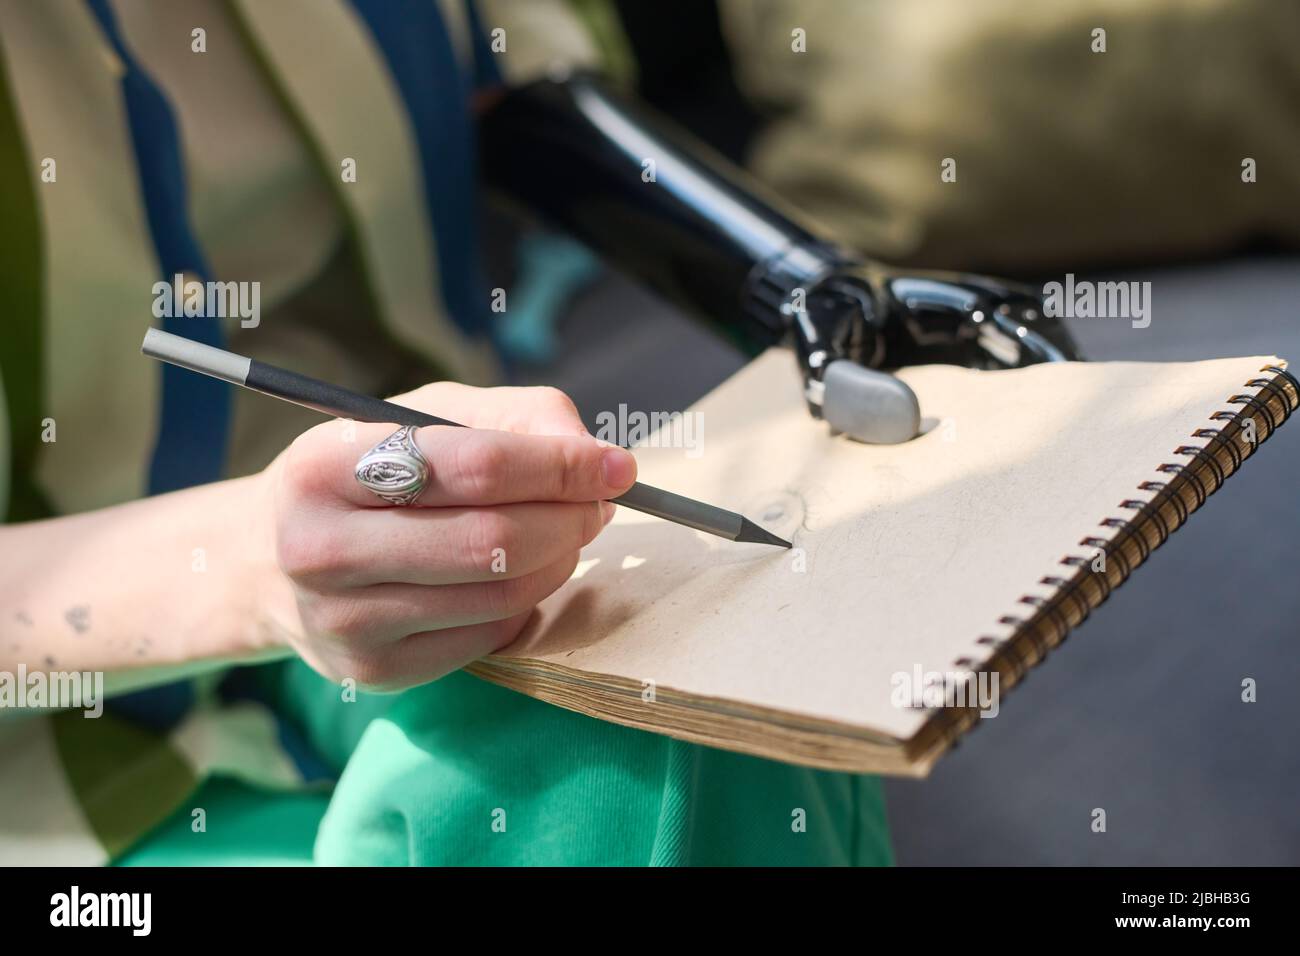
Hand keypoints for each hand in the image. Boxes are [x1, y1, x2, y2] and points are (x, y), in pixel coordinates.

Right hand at [255, 383, 635, 690]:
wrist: (268, 561)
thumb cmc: (368, 473)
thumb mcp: (423, 416)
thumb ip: (515, 418)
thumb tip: (594, 458)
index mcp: (324, 465)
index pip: (477, 466)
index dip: (562, 466)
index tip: (616, 465)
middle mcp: (321, 548)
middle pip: (494, 539)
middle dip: (570, 518)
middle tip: (597, 502)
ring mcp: (345, 620)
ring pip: (500, 593)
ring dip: (558, 560)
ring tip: (564, 533)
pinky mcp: (373, 671)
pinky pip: (488, 636)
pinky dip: (524, 601)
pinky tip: (515, 575)